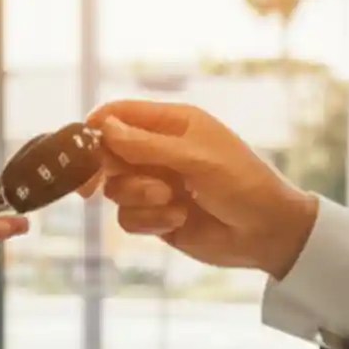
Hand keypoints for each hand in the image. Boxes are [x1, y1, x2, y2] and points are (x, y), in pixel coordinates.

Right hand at [84, 101, 317, 278]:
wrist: (268, 233)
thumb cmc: (243, 184)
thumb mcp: (196, 158)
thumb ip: (147, 145)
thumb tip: (104, 129)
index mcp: (172, 123)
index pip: (119, 114)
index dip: (96, 129)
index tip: (81, 151)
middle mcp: (160, 151)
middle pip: (108, 153)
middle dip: (107, 171)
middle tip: (92, 188)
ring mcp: (157, 184)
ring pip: (116, 189)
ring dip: (139, 198)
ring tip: (172, 201)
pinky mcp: (157, 216)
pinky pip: (129, 218)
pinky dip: (149, 221)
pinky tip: (178, 220)